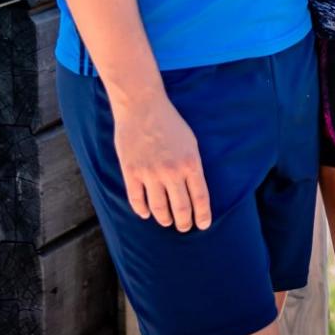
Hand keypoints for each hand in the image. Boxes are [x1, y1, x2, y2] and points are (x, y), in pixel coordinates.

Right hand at [113, 91, 211, 231]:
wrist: (142, 106)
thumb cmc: (169, 122)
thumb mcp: (190, 142)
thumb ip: (192, 166)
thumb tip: (193, 189)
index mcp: (190, 163)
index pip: (200, 198)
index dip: (202, 216)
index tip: (203, 225)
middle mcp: (172, 172)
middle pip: (181, 208)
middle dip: (184, 222)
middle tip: (184, 227)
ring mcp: (150, 174)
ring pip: (159, 209)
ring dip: (164, 219)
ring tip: (168, 222)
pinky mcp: (131, 172)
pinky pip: (137, 200)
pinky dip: (143, 211)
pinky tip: (147, 213)